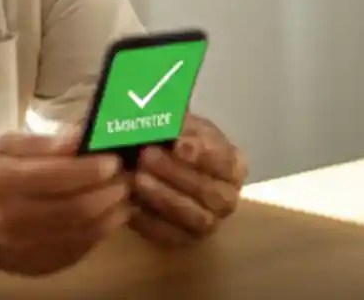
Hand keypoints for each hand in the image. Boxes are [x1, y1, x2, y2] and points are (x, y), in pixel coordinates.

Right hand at [0, 131, 132, 275]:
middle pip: (79, 208)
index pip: (59, 177)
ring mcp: (28, 248)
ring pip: (86, 232)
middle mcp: (15, 218)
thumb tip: (81, 134)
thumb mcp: (4, 148)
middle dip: (111, 191)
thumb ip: (43, 142)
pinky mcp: (40, 266)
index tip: (113, 159)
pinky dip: (102, 231)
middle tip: (126, 176)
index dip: (93, 168)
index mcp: (4, 182)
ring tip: (123, 194)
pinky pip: (81, 250)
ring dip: (114, 212)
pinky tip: (109, 215)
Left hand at [129, 114, 247, 248]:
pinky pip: (169, 236)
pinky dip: (150, 221)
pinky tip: (131, 204)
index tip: (177, 144)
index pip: (225, 161)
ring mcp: (207, 222)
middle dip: (177, 174)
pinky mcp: (183, 239)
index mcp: (232, 165)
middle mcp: (226, 197)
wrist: (148, 161)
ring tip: (137, 178)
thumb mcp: (176, 122)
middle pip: (210, 192)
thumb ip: (177, 123)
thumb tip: (172, 126)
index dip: (202, 153)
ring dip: (164, 197)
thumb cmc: (168, 139)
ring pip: (194, 217)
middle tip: (147, 156)